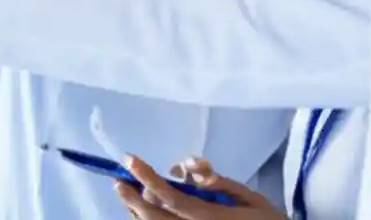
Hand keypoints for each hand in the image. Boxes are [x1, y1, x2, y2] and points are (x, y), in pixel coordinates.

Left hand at [116, 155, 286, 219]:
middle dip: (132, 198)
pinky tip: (146, 206)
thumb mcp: (250, 198)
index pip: (170, 197)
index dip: (147, 176)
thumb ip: (222, 183)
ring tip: (130, 191)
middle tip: (120, 180)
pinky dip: (149, 218)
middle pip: (153, 217)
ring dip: (138, 209)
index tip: (129, 158)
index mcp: (210, 218)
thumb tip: (193, 168)